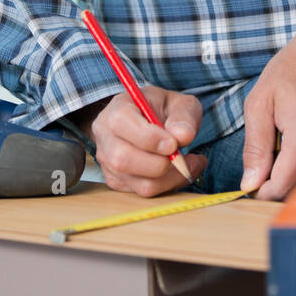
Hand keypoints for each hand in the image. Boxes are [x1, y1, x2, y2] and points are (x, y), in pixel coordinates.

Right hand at [79, 86, 206, 196]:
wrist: (149, 119)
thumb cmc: (161, 109)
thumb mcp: (179, 103)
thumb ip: (183, 116)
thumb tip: (183, 136)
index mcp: (117, 108)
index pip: (122, 123)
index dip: (149, 137)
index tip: (173, 143)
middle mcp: (106, 135)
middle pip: (122, 159)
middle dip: (159, 164)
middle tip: (182, 157)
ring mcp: (108, 161)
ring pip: (137, 182)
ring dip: (170, 178)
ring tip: (190, 163)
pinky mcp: (117, 181)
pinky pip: (143, 192)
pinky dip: (168, 185)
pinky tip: (179, 171)